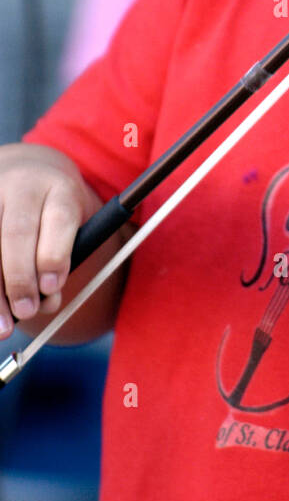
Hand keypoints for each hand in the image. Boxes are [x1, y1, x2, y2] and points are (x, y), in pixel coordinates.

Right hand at [0, 144, 94, 335]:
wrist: (26, 175)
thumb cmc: (51, 215)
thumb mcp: (70, 228)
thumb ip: (62, 263)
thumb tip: (47, 302)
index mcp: (60, 189)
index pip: (59, 218)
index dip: (54, 255)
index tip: (51, 289)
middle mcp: (24, 185)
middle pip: (18, 231)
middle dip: (20, 277)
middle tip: (25, 311)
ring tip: (3, 326)